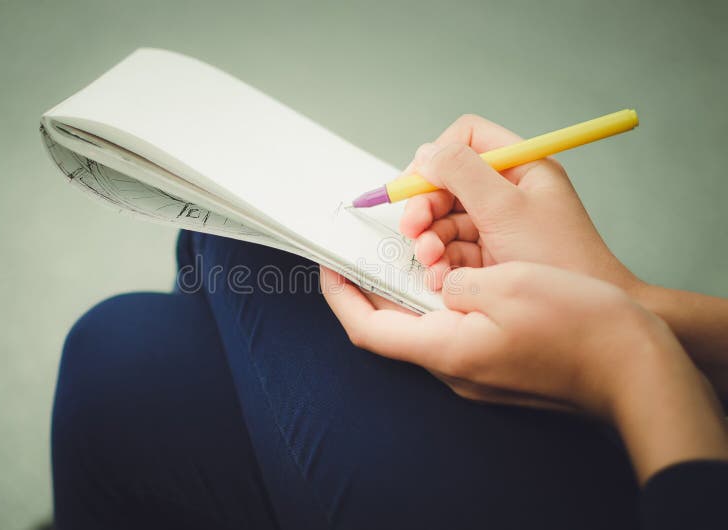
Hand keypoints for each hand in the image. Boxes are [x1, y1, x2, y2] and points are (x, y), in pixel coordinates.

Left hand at [321, 262, 727, 481]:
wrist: (635, 371)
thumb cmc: (580, 329)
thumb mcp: (508, 283)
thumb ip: (459, 282)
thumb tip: (446, 285)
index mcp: (446, 350)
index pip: (368, 329)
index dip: (341, 296)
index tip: (330, 265)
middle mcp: (454, 368)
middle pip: (394, 325)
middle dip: (379, 282)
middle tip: (375, 243)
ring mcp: (475, 372)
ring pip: (426, 323)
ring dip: (417, 285)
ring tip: (424, 243)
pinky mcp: (496, 366)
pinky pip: (456, 328)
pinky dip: (446, 296)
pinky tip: (461, 266)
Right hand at [399, 115, 637, 291]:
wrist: (580, 321)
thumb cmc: (559, 259)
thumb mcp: (505, 207)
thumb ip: (462, 172)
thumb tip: (426, 155)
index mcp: (521, 167)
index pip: (467, 140)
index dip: (437, 158)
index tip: (416, 183)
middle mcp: (507, 192)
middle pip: (448, 182)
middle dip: (425, 205)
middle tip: (412, 227)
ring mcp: (497, 226)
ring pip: (444, 219)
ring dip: (429, 238)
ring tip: (428, 257)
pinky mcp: (488, 257)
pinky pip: (451, 249)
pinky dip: (439, 261)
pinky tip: (439, 276)